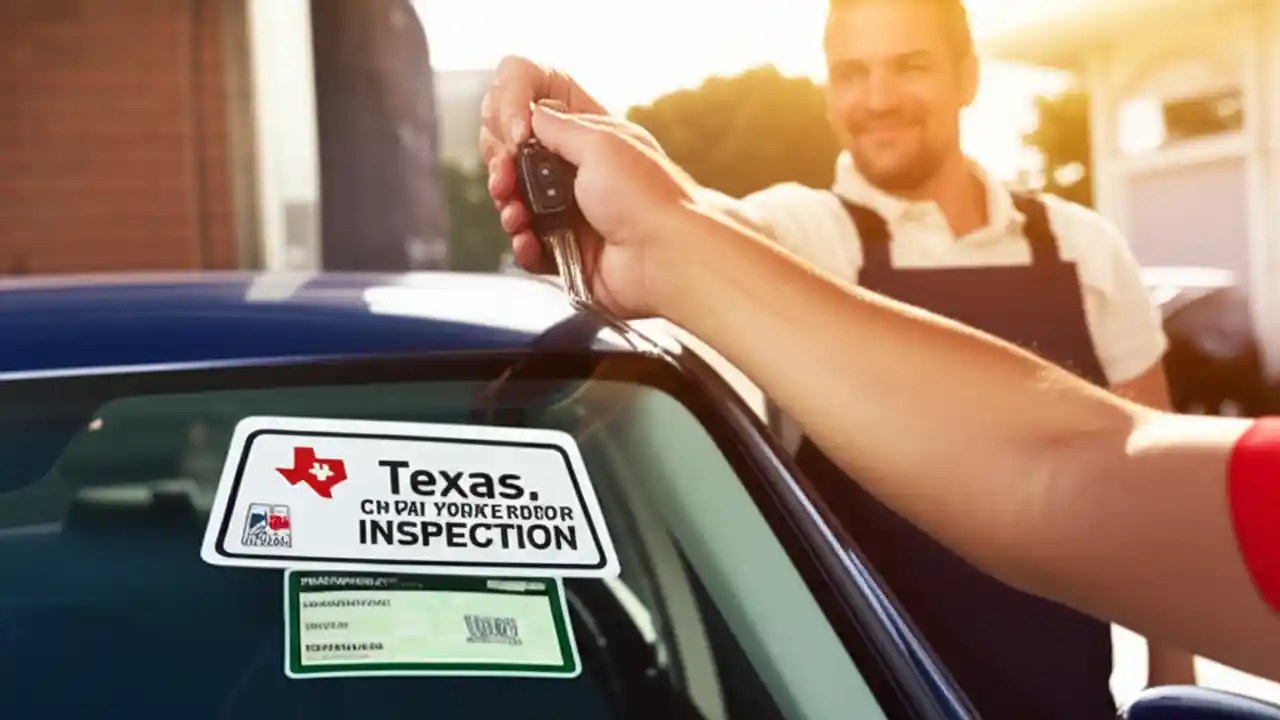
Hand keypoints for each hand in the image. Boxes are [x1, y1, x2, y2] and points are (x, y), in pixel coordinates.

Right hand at [516, 104, 694, 317]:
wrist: (665, 258)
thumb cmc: (646, 198)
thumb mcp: (600, 142)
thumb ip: (558, 126)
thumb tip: (531, 114)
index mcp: (590, 136)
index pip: (539, 110)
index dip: (516, 116)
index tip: (513, 131)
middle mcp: (579, 171)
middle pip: (518, 159)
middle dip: (503, 166)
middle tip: (505, 175)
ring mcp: (572, 212)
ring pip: (518, 204)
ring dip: (509, 207)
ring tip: (516, 213)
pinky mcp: (567, 250)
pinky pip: (530, 245)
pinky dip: (524, 244)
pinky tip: (530, 241)